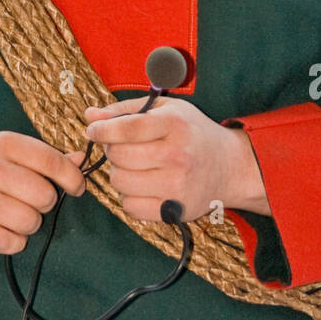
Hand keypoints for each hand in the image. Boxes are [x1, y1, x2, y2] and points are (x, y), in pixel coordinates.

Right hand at [0, 131, 86, 254]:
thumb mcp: (6, 149)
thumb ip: (44, 155)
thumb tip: (81, 160)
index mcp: (3, 144)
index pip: (51, 161)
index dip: (71, 178)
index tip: (75, 187)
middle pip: (44, 196)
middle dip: (45, 202)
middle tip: (30, 199)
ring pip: (30, 222)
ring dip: (29, 223)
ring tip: (14, 214)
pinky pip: (12, 243)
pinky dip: (14, 241)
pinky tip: (4, 229)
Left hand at [83, 97, 270, 220]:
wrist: (230, 167)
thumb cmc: (193, 133)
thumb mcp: (166, 109)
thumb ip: (126, 110)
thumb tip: (90, 116)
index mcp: (175, 124)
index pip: (128, 128)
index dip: (103, 130)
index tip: (92, 131)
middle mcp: (177, 155)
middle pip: (119, 156)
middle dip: (112, 150)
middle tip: (122, 148)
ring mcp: (176, 186)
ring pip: (120, 182)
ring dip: (119, 173)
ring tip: (135, 166)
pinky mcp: (175, 210)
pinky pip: (129, 207)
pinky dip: (129, 197)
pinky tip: (143, 186)